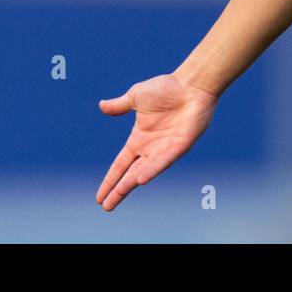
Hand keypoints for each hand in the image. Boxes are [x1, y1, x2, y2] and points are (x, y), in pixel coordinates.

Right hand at [95, 73, 218, 210]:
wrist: (191, 85)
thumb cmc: (167, 89)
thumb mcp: (136, 96)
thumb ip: (119, 105)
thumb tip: (101, 106)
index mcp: (139, 139)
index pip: (121, 164)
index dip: (110, 179)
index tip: (100, 196)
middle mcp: (151, 148)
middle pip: (130, 174)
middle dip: (118, 190)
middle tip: (106, 207)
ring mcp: (165, 149)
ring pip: (144, 172)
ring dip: (130, 185)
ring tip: (117, 198)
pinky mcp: (179, 146)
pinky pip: (163, 161)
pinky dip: (151, 170)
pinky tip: (140, 180)